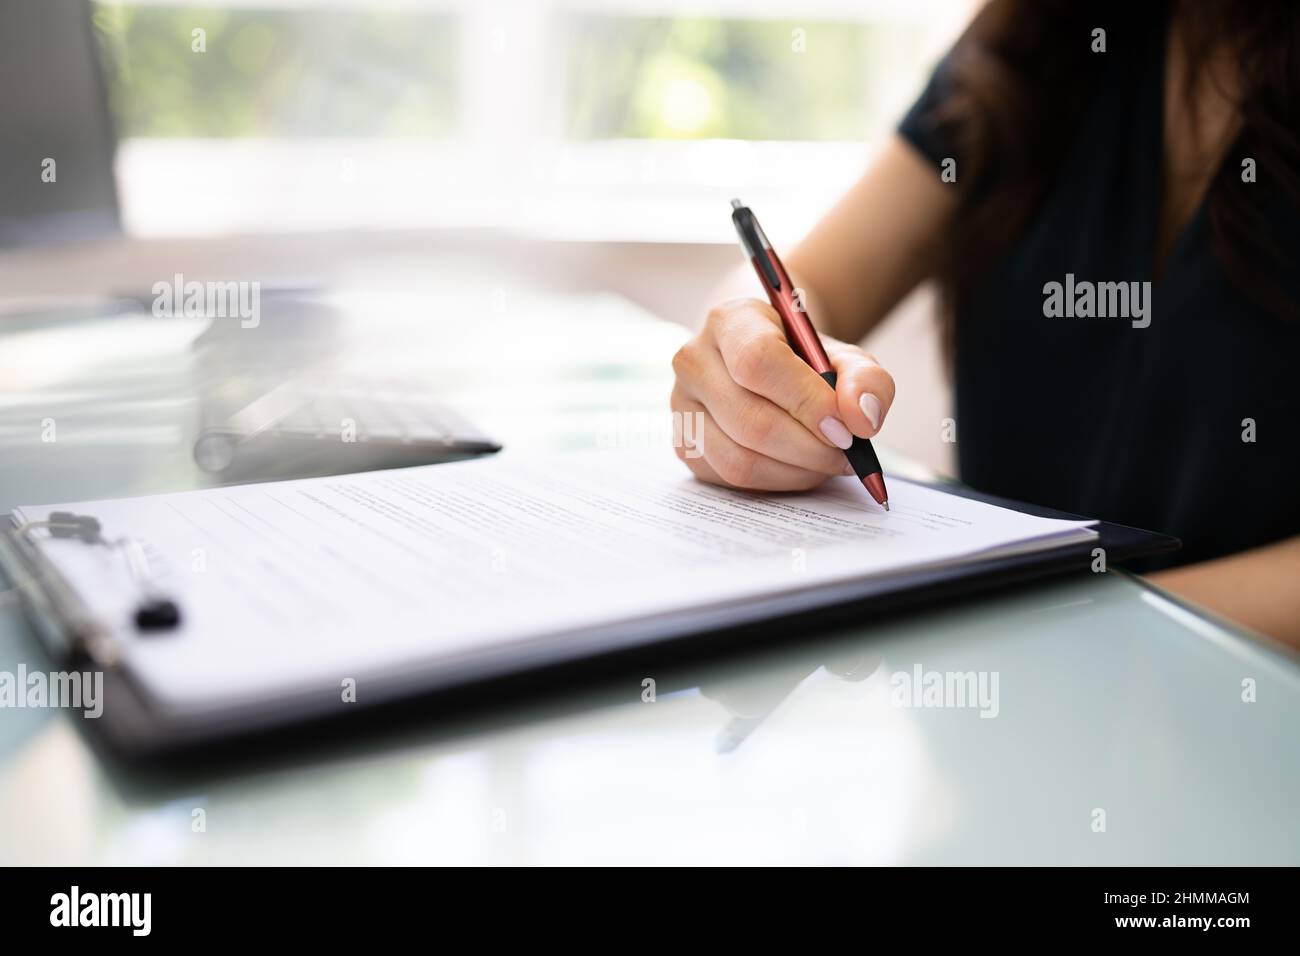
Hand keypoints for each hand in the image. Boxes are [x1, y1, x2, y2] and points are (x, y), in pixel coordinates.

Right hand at [670, 298, 894, 490]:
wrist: (770, 369)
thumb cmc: (806, 362)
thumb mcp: (846, 359)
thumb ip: (867, 381)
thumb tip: (861, 419)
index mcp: (730, 320)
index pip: (758, 361)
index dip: (806, 401)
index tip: (846, 428)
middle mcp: (694, 360)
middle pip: (749, 419)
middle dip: (810, 448)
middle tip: (847, 454)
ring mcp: (681, 406)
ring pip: (739, 459)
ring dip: (796, 471)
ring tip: (827, 461)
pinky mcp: (684, 445)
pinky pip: (731, 480)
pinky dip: (777, 482)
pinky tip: (799, 467)